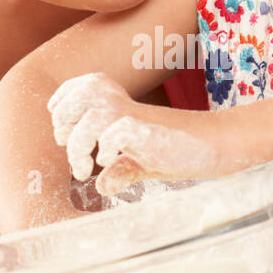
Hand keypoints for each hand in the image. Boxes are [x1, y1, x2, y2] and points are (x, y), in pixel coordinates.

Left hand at [48, 73, 218, 194]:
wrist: (212, 146)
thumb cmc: (176, 151)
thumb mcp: (141, 162)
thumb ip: (120, 169)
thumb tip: (102, 185)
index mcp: (118, 102)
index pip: (80, 86)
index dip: (63, 102)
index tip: (60, 128)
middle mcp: (124, 105)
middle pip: (80, 94)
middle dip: (65, 122)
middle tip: (73, 154)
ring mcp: (136, 117)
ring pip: (92, 116)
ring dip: (78, 145)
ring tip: (83, 170)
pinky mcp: (149, 133)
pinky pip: (118, 131)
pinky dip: (106, 148)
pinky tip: (106, 163)